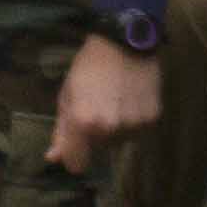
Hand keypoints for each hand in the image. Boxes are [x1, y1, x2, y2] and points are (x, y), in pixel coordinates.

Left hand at [46, 33, 164, 173]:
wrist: (125, 42)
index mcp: (83, 123)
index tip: (76, 144)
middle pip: (98, 151)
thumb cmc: (88, 67)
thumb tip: (54, 158)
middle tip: (98, 109)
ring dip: (116, 130)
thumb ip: (61, 130)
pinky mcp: (152, 118)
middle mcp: (109, 128)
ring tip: (116, 104)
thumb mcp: (67, 95)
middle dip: (95, 137)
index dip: (74, 156)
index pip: (77, 165)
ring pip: (119, 142)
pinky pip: (137, 132)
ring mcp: (133, 124)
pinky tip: (131, 101)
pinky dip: (133, 122)